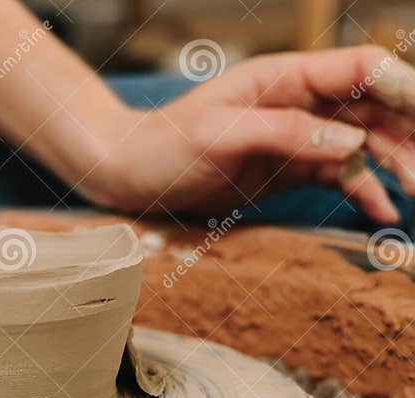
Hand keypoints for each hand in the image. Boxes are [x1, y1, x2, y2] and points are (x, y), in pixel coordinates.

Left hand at [83, 46, 414, 223]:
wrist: (128, 175)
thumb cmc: (163, 146)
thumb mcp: (219, 137)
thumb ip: (285, 134)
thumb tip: (351, 144)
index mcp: (284, 76)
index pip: (361, 69)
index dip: (402, 87)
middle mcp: (298, 101)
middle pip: (374, 108)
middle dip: (407, 134)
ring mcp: (296, 137)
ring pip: (363, 144)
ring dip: (392, 164)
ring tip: (411, 193)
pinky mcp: (288, 169)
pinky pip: (338, 175)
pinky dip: (363, 190)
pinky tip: (381, 211)